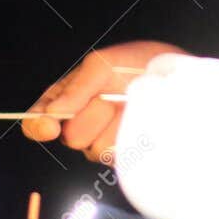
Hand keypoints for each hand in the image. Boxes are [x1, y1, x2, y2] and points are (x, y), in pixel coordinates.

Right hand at [21, 41, 188, 163]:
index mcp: (69, 99)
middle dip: (93, 116)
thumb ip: (77, 87)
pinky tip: (143, 122)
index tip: (50, 127)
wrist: (180, 77)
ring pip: (96, 149)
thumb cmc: (141, 64)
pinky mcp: (127, 156)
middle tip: (115, 95)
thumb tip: (53, 115)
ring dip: (117, 125)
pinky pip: (119, 156)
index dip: (38, 126)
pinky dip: (132, 137)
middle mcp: (83, 123)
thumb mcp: (105, 63)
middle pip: (71, 136)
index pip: (39, 120)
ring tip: (134, 106)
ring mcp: (105, 141)